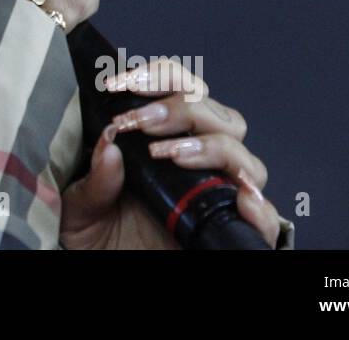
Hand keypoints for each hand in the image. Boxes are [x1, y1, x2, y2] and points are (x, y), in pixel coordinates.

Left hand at [58, 57, 281, 248]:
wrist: (102, 272)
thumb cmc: (94, 235)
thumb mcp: (81, 205)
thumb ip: (95, 178)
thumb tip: (111, 143)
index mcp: (162, 141)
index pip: (180, 89)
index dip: (157, 77)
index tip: (119, 84)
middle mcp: (196, 162)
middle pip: (219, 115)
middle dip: (181, 107)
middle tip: (143, 123)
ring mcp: (216, 193)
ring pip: (242, 152)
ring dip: (211, 144)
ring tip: (170, 154)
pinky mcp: (230, 230)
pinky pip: (267, 216)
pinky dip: (262, 207)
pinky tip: (240, 200)